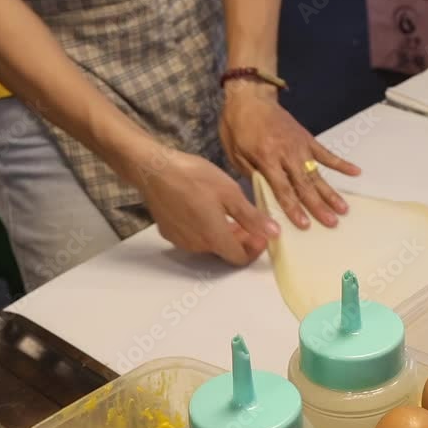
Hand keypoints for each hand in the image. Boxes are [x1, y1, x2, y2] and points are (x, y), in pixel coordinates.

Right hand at [132, 148, 279, 265]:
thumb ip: (252, 217)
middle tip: (249, 220)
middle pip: (225, 251)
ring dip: (223, 234)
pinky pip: (192, 237)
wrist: (154, 169)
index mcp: (215, 238)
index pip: (240, 258)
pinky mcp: (168, 232)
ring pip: (209, 244)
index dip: (255, 250)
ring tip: (228, 213)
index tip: (262, 234)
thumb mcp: (230, 193)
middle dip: (241, 240)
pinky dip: (204, 229)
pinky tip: (204, 209)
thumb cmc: (193, 177)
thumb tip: (273, 233)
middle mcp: (197, 246)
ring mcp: (180, 240)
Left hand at [219, 83, 360, 228]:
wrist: (250, 96)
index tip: (305, 224)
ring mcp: (300, 146)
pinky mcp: (307, 139)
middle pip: (304, 185)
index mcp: (266, 158)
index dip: (294, 208)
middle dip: (318, 206)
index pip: (282, 188)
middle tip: (331, 223)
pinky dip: (341, 164)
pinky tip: (356, 173)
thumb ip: (251, 173)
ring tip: (343, 209)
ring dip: (331, 193)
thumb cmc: (238, 126)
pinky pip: (326, 154)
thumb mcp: (234, 153)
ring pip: (317, 174)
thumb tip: (264, 192)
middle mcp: (286, 154)